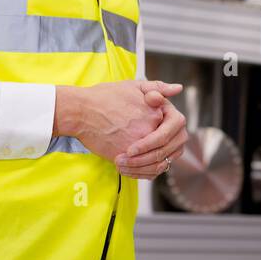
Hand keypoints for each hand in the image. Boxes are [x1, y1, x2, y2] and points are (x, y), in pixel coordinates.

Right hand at [54, 80, 184, 177]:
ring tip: (134, 161)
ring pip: (156, 164)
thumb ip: (159, 88)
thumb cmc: (106, 96)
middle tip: (142, 151)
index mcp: (158, 112)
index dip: (164, 137)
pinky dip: (139, 173)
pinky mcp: (126, 157)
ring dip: (148, 165)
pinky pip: (143, 172)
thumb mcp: (135, 86)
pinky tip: (127, 167)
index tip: (152, 136)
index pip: (173, 132)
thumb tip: (178, 88)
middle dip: (157, 153)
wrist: (81, 110)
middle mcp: (152, 129)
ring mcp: (140, 144)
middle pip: (166, 150)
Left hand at [113, 81, 188, 179]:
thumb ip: (156, 88)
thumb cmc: (127, 100)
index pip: (165, 134)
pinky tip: (123, 170)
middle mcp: (178, 136)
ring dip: (138, 168)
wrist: (114, 114)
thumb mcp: (139, 89)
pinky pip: (154, 172)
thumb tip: (177, 88)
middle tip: (120, 160)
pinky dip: (139, 173)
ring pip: (159, 165)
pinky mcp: (163, 161)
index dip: (148, 143)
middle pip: (163, 152)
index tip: (129, 149)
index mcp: (175, 119)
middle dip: (141, 159)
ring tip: (119, 166)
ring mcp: (172, 150)